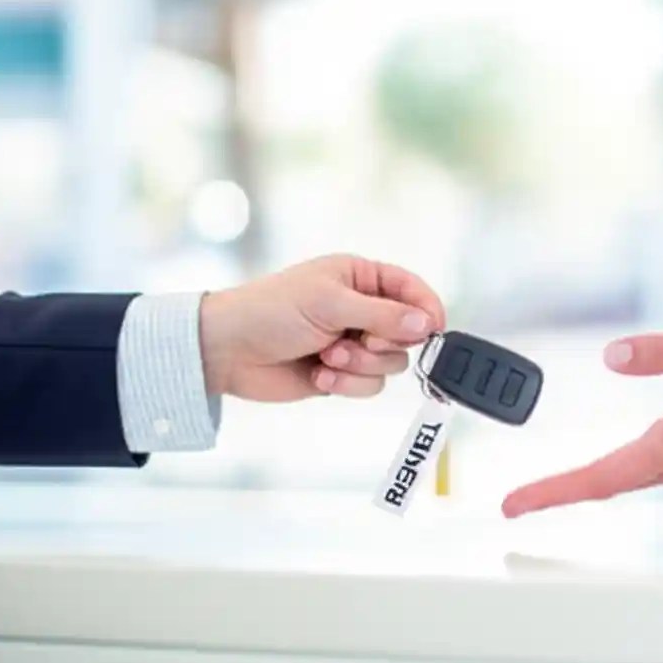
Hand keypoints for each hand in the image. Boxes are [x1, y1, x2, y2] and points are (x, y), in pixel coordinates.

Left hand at [198, 254, 445, 401]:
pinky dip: (346, 384)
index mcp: (360, 277)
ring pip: (389, 363)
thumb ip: (382, 314)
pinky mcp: (341, 373)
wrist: (228, 351)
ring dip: (360, 365)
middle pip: (406, 333)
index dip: (427, 309)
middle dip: (381, 343)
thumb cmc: (270, 311)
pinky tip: (318, 373)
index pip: (411, 289)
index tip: (434, 329)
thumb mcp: (330, 304)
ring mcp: (352, 342)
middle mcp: (361, 309)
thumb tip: (426, 323)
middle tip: (356, 340)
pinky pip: (368, 385)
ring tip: (326, 357)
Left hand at [502, 329, 662, 517]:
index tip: (514, 503)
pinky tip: (596, 472)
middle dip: (556, 493)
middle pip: (605, 485)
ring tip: (541, 492)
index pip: (602, 475)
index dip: (554, 490)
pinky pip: (640, 473)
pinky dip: (608, 475)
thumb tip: (609, 357)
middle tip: (512, 504)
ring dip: (580, 486)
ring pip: (622, 481)